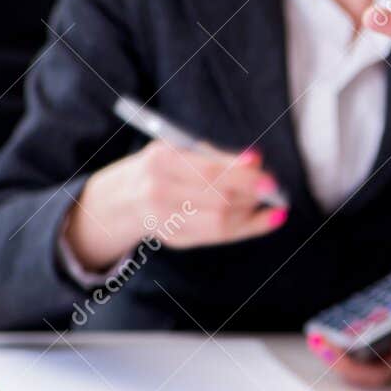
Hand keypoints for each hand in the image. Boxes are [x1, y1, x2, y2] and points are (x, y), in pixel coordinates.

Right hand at [62, 139, 287, 270]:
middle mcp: (158, 192)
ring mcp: (164, 220)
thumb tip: (256, 160)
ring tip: (266, 201)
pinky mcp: (174, 239)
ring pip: (220, 222)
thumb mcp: (180, 151)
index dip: (243, 177)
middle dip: (252, 195)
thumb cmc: (159, 168)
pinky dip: (248, 228)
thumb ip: (218, 156)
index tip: (269, 178)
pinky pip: (218, 237)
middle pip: (217, 200)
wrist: (119, 199)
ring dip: (251, 212)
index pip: (209, 172)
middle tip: (272, 187)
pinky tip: (267, 219)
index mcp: (160, 161)